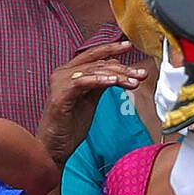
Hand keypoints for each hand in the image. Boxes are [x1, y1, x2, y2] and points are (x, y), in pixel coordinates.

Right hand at [38, 41, 144, 169]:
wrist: (53, 148)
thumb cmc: (69, 126)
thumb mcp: (89, 101)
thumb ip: (99, 84)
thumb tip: (116, 71)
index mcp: (68, 72)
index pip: (92, 55)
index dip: (111, 49)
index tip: (129, 47)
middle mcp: (62, 74)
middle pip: (96, 63)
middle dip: (122, 67)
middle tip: (140, 74)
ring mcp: (60, 84)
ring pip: (93, 71)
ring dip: (116, 75)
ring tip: (132, 81)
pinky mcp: (60, 96)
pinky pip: (82, 82)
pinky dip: (98, 80)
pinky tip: (113, 82)